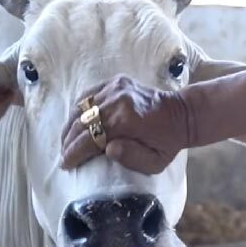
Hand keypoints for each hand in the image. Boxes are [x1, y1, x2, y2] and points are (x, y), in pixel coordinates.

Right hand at [60, 75, 193, 173]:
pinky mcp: (116, 81)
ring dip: (70, 126)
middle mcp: (118, 100)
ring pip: (81, 107)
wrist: (182, 114)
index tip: (65, 164)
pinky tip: (76, 122)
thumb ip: (130, 158)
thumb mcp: (155, 162)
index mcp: (126, 121)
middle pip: (81, 123)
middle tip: (63, 156)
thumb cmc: (167, 142)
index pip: (89, 138)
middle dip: (68, 142)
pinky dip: (79, 109)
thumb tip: (106, 148)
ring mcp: (116, 87)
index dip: (74, 153)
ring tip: (66, 141)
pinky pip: (89, 95)